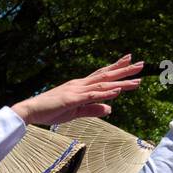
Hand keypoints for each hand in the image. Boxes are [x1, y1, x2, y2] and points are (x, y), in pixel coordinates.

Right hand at [11, 55, 143, 125]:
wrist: (30, 111)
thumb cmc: (49, 112)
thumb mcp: (75, 113)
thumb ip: (92, 110)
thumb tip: (110, 109)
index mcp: (79, 86)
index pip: (101, 75)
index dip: (116, 67)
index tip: (129, 60)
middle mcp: (80, 84)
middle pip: (106, 75)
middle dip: (125, 69)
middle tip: (142, 64)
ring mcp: (76, 90)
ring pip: (103, 83)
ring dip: (121, 80)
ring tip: (137, 77)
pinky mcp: (72, 99)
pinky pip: (92, 95)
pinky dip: (106, 92)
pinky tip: (118, 91)